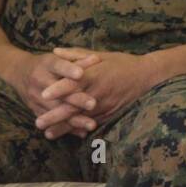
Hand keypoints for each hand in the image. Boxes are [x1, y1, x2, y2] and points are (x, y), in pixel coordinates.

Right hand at [3, 51, 102, 138]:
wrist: (18, 71)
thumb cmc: (46, 63)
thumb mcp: (57, 56)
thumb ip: (76, 58)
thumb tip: (97, 59)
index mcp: (47, 64)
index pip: (58, 66)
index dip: (69, 70)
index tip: (81, 74)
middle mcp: (39, 80)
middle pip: (58, 92)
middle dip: (76, 99)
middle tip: (93, 104)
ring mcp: (35, 97)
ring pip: (55, 110)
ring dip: (74, 119)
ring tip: (91, 124)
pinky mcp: (34, 109)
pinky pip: (51, 121)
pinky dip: (67, 128)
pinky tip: (82, 132)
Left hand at [33, 47, 158, 134]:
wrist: (147, 76)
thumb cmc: (122, 63)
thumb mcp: (100, 55)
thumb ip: (76, 54)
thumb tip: (55, 51)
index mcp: (95, 74)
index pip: (74, 83)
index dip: (59, 89)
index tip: (44, 94)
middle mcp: (98, 92)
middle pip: (74, 106)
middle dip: (56, 115)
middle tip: (38, 122)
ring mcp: (104, 105)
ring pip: (81, 119)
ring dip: (63, 127)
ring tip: (47, 134)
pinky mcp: (109, 114)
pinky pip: (91, 123)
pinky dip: (77, 130)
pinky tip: (66, 135)